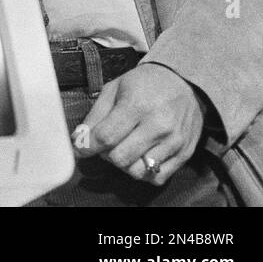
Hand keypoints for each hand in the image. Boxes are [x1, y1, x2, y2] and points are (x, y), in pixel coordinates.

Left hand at [72, 64, 206, 186]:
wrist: (184, 83)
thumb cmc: (145, 84)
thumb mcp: (114, 89)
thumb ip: (95, 115)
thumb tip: (78, 140)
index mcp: (137, 106)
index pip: (106, 137)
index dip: (87, 146)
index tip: (80, 149)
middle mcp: (158, 126)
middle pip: (120, 158)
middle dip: (105, 155)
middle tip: (107, 144)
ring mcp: (174, 142)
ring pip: (137, 172)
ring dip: (124, 164)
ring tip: (124, 149)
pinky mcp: (184, 154)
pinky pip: (157, 178)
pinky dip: (143, 173)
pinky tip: (140, 157)